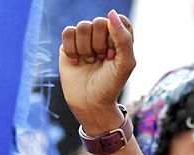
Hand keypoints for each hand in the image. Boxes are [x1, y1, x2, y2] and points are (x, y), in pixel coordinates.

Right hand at [59, 10, 134, 134]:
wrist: (90, 103)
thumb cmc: (111, 84)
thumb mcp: (125, 63)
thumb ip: (123, 37)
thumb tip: (110, 13)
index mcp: (120, 36)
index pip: (118, 20)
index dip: (115, 37)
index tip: (113, 55)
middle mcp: (103, 34)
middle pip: (99, 22)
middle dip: (100, 45)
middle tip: (102, 60)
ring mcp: (85, 38)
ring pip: (82, 26)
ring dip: (86, 49)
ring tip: (90, 62)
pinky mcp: (69, 44)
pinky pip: (68, 32)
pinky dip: (72, 49)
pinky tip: (77, 62)